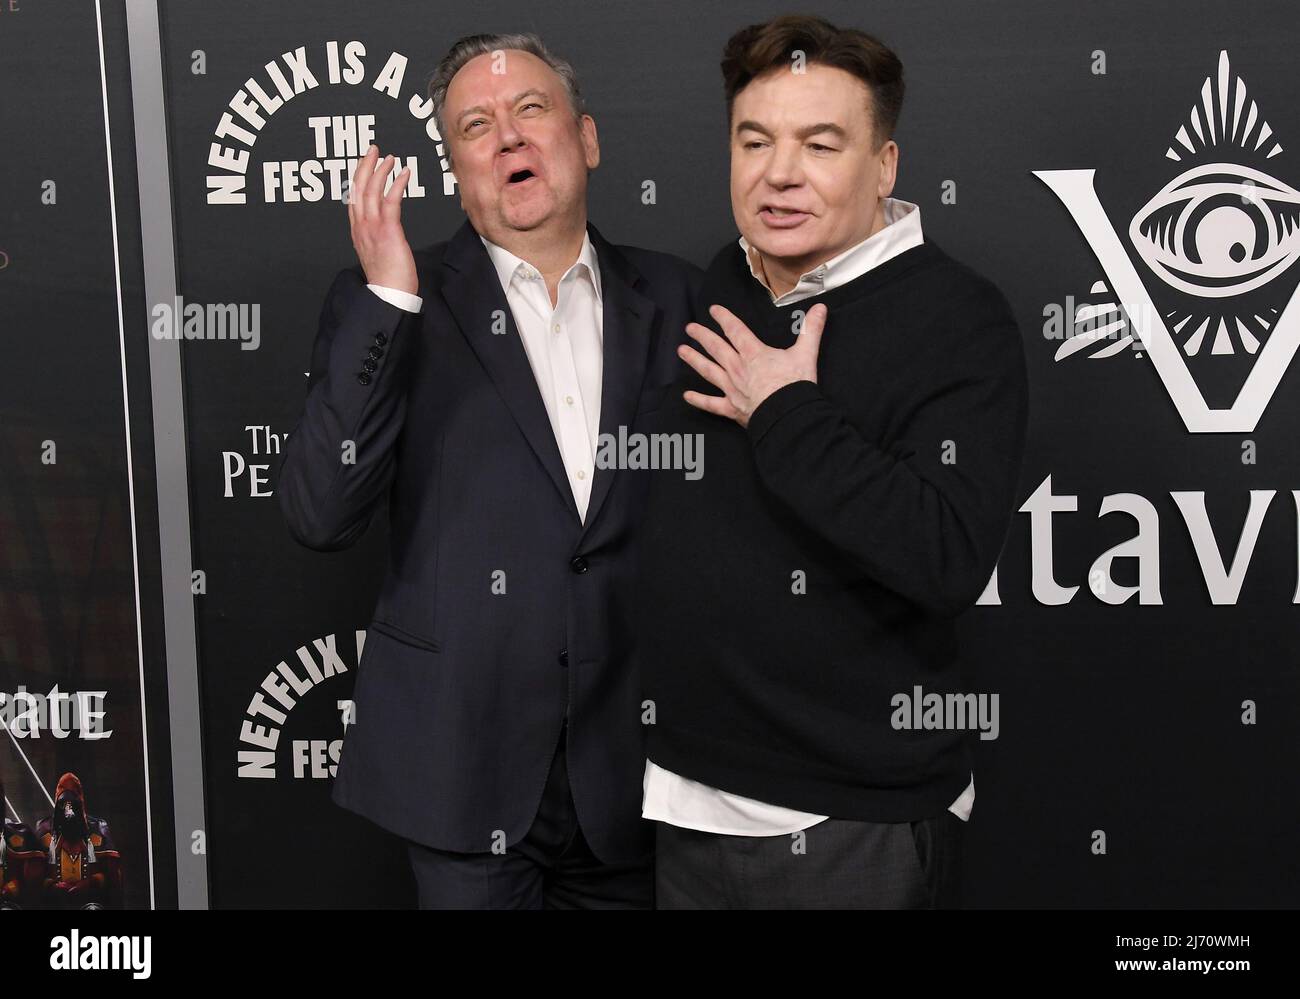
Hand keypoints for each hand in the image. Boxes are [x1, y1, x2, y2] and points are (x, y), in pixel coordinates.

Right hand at [348, 145, 416, 294]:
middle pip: (358, 188)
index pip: (354, 198)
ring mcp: (373, 228)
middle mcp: (361, 227)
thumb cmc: (388, 279)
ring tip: (390, 158)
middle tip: (373, 150)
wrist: (389, 295)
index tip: (365, 164)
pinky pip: (390, 201)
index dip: (358, 178)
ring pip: (371, 191)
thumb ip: (376, 237)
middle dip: (365, 166)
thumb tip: (384, 230)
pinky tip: (404, 173)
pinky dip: (397, 184)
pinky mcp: (388, 231)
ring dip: (381, 170)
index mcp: (358, 231)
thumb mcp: (377, 253)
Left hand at [679, 303, 826, 426]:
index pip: (735, 330)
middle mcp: (738, 368)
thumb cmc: (795, 385)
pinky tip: (686, 396)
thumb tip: (821, 308)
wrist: (788, 416)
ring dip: (694, 360)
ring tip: (681, 350)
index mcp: (754, 353)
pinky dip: (699, 400)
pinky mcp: (732, 408)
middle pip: (716, 348)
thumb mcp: (806, 354)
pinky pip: (711, 404)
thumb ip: (811, 330)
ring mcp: (732, 389)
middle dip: (703, 336)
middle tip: (690, 328)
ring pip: (708, 371)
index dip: (724, 318)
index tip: (713, 310)